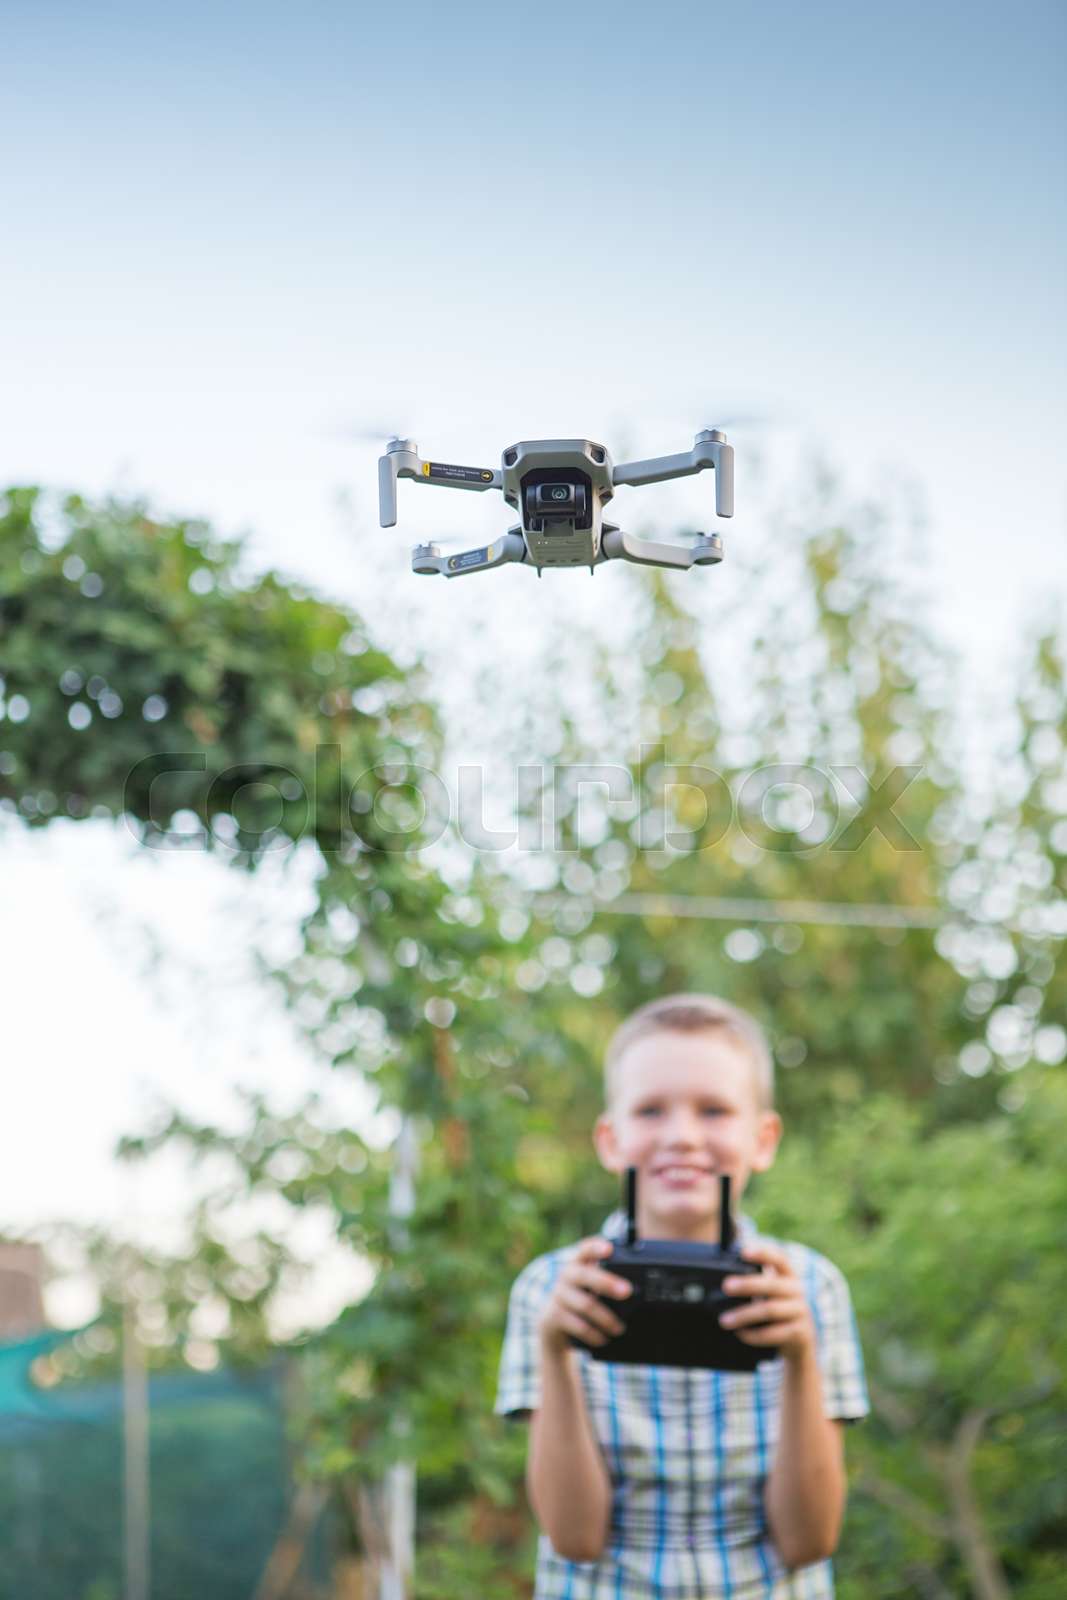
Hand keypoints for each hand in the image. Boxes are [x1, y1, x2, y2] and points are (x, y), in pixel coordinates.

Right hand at [538, 1236, 632, 1356]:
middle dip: (607, 1282)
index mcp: (578, 1262)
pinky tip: (603, 1338)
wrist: (552, 1322)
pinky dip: (593, 1333)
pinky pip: (577, 1325)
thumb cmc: (581, 1297)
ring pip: (585, 1304)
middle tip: (627, 1291)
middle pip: (585, 1275)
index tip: (609, 1248)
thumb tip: (637, 1290)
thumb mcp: (590, 1285)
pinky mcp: (554, 1315)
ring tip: (620, 1328)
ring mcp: (558, 1295)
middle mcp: (566, 1275)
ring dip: (606, 1318)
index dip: (596, 1247)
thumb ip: (607, 1281)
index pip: (585, 1249)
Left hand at [719, 1241, 816, 1362]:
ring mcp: (801, 1311)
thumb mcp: (775, 1292)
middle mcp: (797, 1290)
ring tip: (724, 1320)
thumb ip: (757, 1283)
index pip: (780, 1259)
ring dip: (744, 1315)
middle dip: (747, 1285)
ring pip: (770, 1310)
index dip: (763, 1254)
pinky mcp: (801, 1332)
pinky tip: (740, 1333)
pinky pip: (774, 1333)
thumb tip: (725, 1279)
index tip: (744, 1252)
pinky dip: (755, 1334)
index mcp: (789, 1275)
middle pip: (772, 1285)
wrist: (804, 1339)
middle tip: (726, 1286)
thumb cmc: (780, 1308)